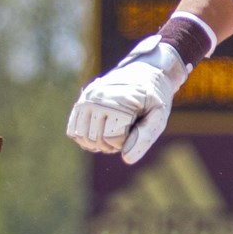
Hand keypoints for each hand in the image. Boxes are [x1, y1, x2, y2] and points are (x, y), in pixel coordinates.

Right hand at [66, 39, 190, 163]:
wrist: (143, 74)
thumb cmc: (153, 98)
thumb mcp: (159, 115)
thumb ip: (145, 137)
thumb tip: (126, 159)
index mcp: (117, 100)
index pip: (113, 138)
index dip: (127, 141)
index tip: (137, 128)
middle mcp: (97, 98)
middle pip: (97, 140)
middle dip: (113, 144)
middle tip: (127, 132)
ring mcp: (85, 99)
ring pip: (83, 138)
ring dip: (99, 143)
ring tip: (114, 132)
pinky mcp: (79, 103)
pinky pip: (73, 131)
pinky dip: (86, 139)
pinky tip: (101, 133)